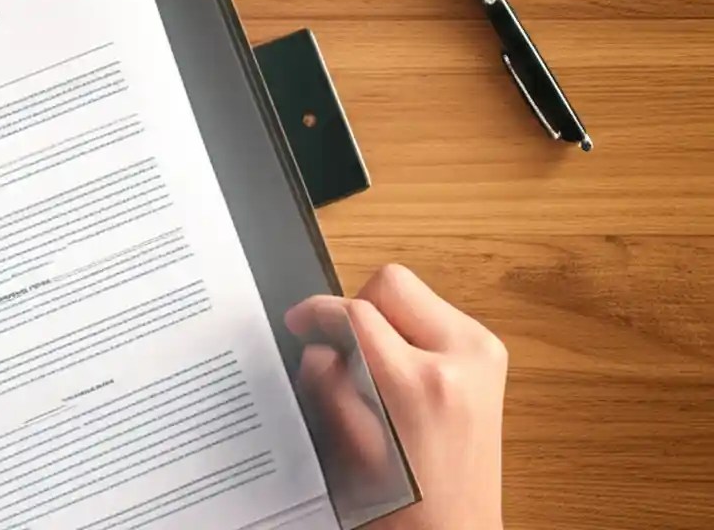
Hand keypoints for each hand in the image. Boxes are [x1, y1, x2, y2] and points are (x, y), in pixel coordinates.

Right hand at [286, 265, 507, 529]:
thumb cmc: (404, 506)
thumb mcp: (344, 446)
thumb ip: (325, 382)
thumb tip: (317, 341)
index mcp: (422, 383)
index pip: (357, 313)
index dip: (317, 312)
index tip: (300, 321)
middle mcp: (463, 357)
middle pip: (391, 284)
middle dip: (357, 311)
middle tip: (343, 352)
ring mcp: (483, 353)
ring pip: (412, 295)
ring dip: (384, 321)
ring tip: (375, 370)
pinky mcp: (489, 356)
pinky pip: (433, 315)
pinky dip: (407, 333)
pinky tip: (399, 373)